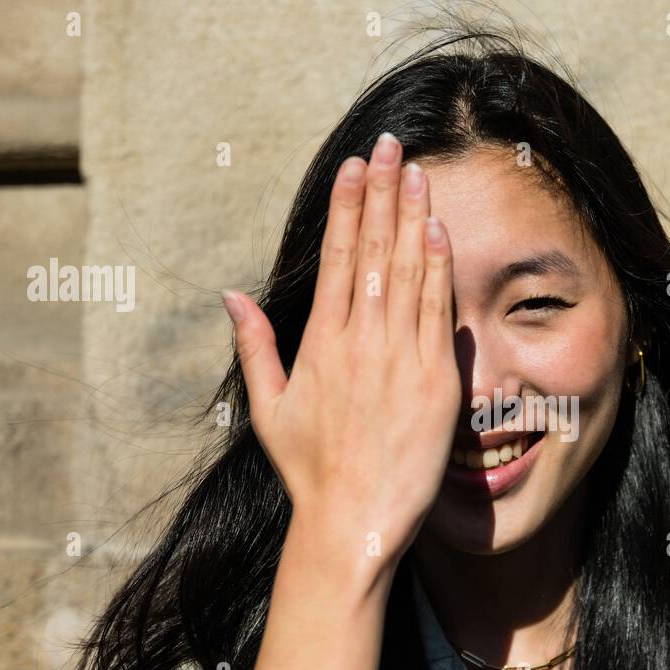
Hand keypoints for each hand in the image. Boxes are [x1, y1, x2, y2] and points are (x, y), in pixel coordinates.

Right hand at [222, 132, 460, 571]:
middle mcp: (359, 342)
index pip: (335, 258)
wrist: (354, 522)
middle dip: (382, 194)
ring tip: (417, 173)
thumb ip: (255, 347)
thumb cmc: (311, 472)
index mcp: (320, 344)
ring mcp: (399, 359)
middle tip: (391, 147)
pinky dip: (439, 270)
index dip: (346, 207)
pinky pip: (438, 313)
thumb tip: (230, 296)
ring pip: (407, 272)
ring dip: (413, 218)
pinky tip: (439, 232)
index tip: (353, 168)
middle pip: (373, 251)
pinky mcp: (435, 381)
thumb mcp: (269, 409)